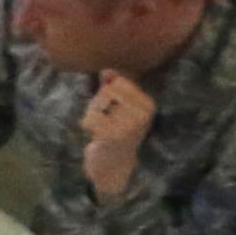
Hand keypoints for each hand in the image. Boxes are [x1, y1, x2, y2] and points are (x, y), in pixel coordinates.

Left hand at [76, 70, 155, 201]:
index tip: (110, 108)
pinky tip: (94, 135)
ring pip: (98, 103)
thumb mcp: (117, 105)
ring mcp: (130, 127)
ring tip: (99, 127)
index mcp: (148, 105)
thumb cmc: (115, 129)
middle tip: (102, 119)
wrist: (114, 164)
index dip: (107, 91)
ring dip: (92, 113)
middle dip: (98, 102)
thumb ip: (112, 85)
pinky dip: (87, 123)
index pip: (119, 82)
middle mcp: (143, 116)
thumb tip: (106, 70)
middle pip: (107, 91)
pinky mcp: (113, 137)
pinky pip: (90, 118)